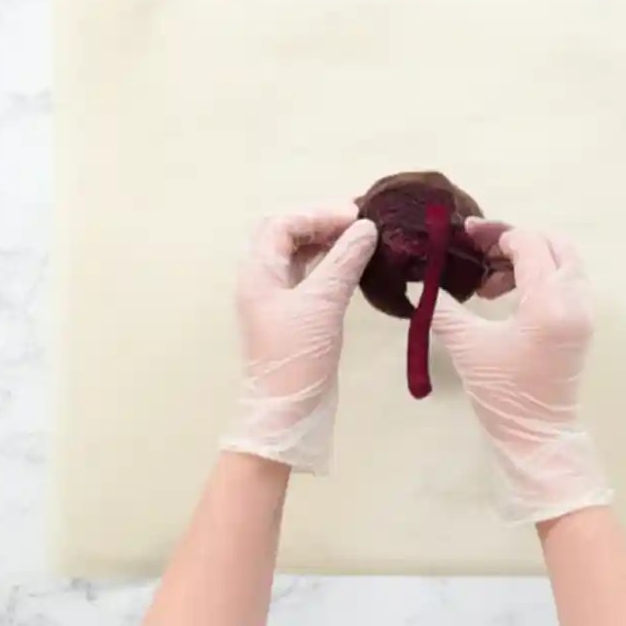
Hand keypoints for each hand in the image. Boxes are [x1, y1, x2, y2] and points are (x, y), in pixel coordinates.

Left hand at [220, 205, 377, 473]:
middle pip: (286, 233)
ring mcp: (276, 298)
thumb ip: (344, 261)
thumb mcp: (323, 304)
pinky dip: (329, 263)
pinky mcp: (293, 314)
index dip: (319, 213)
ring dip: (326, 241)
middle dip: (320, 221)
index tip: (357, 217)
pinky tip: (353, 264)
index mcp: (258, 273)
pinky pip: (308, 275)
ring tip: (361, 237)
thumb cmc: (298, 357)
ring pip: (298, 254)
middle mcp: (262, 280)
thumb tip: (367, 228)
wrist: (287, 413)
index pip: (283, 223)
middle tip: (358, 222)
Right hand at [432, 226, 611, 522]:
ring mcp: (584, 312)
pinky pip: (567, 281)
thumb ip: (443, 307)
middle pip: (554, 243)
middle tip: (480, 253)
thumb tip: (422, 279)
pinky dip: (541, 275)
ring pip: (564, 261)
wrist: (537, 437)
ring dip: (529, 258)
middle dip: (516, 241)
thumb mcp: (467, 346)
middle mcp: (575, 300)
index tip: (464, 236)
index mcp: (550, 302)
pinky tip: (507, 294)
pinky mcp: (583, 324)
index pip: (528, 244)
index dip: (495, 233)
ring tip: (490, 282)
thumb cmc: (502, 393)